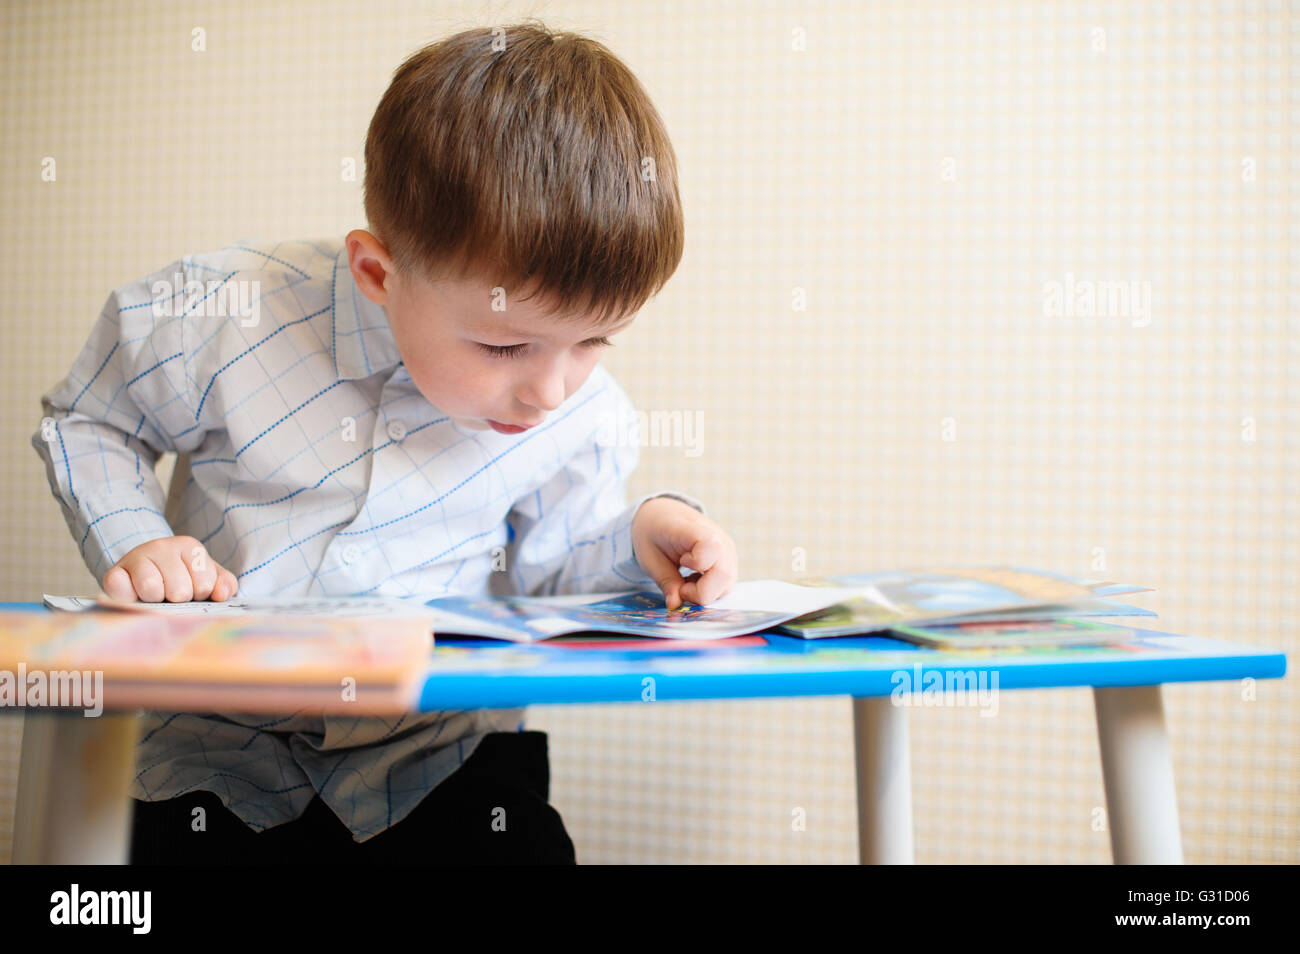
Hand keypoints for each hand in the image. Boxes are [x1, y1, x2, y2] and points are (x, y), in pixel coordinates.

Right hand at [101, 535, 239, 602]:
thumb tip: (222, 594)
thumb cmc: (180, 577)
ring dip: (155, 600)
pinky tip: (134, 595)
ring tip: (154, 594)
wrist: (144, 571)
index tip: (192, 588)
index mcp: (190, 546)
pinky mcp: (114, 572)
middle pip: (180, 591)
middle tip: (170, 593)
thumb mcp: (207, 577)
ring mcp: (136, 557)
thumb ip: (223, 584)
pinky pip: (122, 590)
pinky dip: (128, 599)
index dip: (200, 595)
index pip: (205, 585)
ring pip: (152, 590)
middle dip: (178, 599)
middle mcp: (161, 546)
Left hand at [632, 497, 737, 610]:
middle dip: (700, 592)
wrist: (663, 515)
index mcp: (696, 529)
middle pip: (724, 575)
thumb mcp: (650, 558)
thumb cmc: (654, 533)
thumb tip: (675, 605)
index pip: (712, 549)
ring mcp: (727, 552)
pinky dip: (708, 588)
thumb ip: (665, 582)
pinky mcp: (729, 561)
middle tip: (680, 586)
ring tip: (685, 580)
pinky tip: (694, 578)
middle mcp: (720, 540)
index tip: (680, 563)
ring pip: (727, 584)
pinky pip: (725, 583)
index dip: (696, 566)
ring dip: (704, 591)